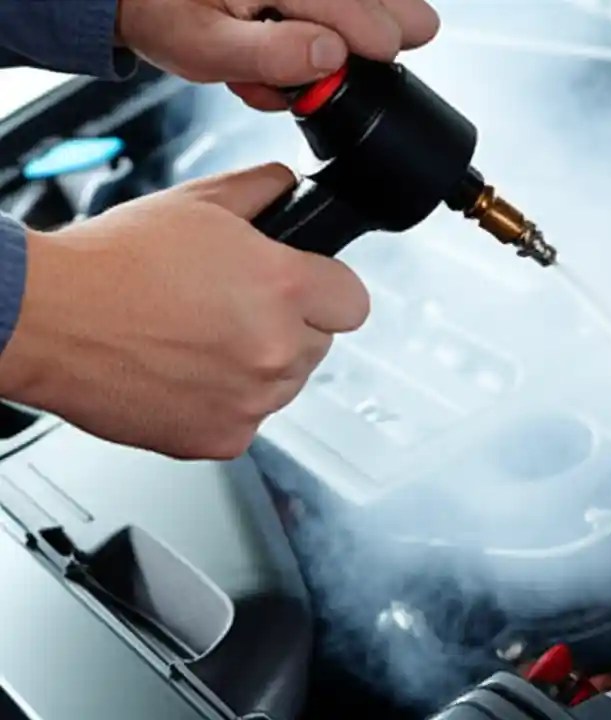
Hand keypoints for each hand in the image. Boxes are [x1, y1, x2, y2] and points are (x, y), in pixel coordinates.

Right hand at [0, 164, 369, 459]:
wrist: (46, 320)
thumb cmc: (110, 264)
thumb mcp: (197, 202)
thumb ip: (261, 190)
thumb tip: (290, 185)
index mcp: (284, 289)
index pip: (354, 302)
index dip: (328, 290)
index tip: (307, 288)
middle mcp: (276, 349)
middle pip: (320, 344)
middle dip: (289, 326)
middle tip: (233, 308)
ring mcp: (252, 400)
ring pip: (286, 384)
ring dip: (259, 365)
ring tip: (200, 338)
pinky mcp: (222, 438)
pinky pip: (247, 419)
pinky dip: (224, 402)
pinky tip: (184, 372)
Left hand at [114, 0, 439, 109]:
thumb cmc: (165, 11)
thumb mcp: (205, 49)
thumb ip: (274, 57)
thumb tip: (335, 57)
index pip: (381, 31)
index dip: (352, 67)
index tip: (310, 76)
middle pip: (398, 14)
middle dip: (353, 50)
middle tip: (300, 58)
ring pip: (378, 12)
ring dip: (336, 36)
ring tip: (284, 40)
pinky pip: (349, 9)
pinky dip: (322, 24)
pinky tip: (286, 28)